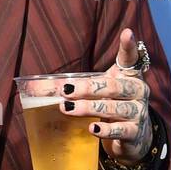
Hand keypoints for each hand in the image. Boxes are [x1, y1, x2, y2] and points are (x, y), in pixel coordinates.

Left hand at [60, 27, 153, 162]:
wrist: (130, 137)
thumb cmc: (108, 106)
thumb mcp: (92, 92)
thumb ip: (69, 86)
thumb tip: (33, 87)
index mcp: (127, 76)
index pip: (130, 59)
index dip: (129, 47)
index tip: (126, 33)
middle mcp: (137, 91)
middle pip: (114, 86)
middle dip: (88, 88)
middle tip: (66, 90)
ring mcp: (138, 112)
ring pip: (115, 108)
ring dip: (89, 108)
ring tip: (67, 108)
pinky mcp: (135, 133)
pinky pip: (121, 130)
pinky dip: (106, 130)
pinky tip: (92, 128)